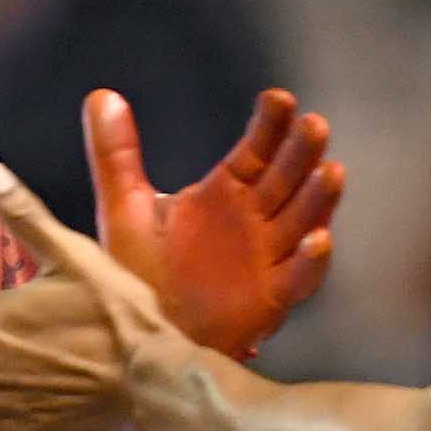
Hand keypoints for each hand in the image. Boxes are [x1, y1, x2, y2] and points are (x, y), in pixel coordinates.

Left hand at [92, 88, 338, 358]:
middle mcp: (257, 220)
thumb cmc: (139, 273)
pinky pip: (299, 278)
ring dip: (318, 197)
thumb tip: (100, 96)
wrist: (142, 335)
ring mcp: (269, 257)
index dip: (271, 125)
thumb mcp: (123, 209)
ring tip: (330, 171)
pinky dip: (312, 261)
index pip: (257, 150)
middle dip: (302, 153)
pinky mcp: (271, 298)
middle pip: (288, 179)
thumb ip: (115, 155)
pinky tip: (318, 240)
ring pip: (303, 221)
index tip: (279, 99)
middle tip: (313, 125)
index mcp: (228, 192)